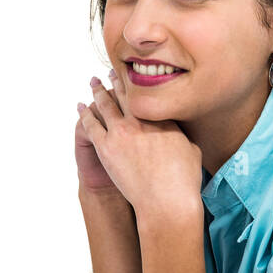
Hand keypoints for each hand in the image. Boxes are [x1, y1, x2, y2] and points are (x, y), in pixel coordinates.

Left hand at [77, 69, 202, 218]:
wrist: (167, 201)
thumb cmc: (184, 180)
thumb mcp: (192, 149)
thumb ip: (184, 135)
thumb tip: (185, 131)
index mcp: (163, 117)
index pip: (146, 92)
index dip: (137, 81)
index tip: (131, 72)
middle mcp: (141, 119)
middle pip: (125, 92)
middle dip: (116, 79)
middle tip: (109, 71)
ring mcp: (122, 131)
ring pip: (105, 104)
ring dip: (98, 91)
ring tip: (93, 83)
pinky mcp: (106, 147)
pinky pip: (90, 124)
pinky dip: (84, 114)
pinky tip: (80, 107)